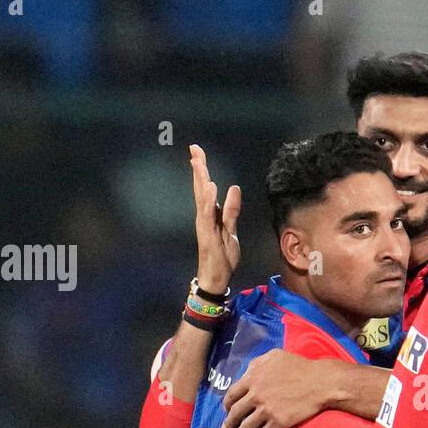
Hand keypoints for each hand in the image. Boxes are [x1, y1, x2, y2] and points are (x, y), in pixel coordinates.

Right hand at [189, 144, 240, 291]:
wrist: (216, 277)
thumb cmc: (222, 255)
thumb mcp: (231, 230)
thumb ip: (231, 210)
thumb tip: (233, 188)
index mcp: (210, 214)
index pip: (205, 188)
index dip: (202, 170)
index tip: (197, 152)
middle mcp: (204, 217)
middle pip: (200, 188)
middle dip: (198, 168)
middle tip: (194, 149)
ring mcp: (204, 225)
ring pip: (202, 199)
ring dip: (200, 180)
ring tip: (199, 163)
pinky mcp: (207, 235)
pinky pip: (207, 215)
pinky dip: (207, 200)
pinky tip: (208, 187)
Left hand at [220, 349, 332, 427]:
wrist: (320, 382)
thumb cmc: (299, 366)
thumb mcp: (274, 356)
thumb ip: (257, 363)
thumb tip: (246, 372)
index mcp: (253, 378)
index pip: (232, 394)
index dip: (227, 404)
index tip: (226, 410)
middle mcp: (256, 395)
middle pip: (235, 412)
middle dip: (228, 423)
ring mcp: (266, 410)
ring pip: (246, 427)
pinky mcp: (278, 422)